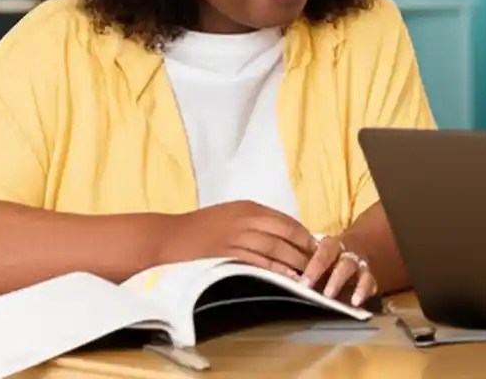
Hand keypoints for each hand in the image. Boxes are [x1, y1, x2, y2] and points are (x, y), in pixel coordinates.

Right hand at [157, 201, 317, 277]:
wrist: (165, 236)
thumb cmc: (195, 229)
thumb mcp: (228, 217)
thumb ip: (250, 222)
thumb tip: (275, 235)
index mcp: (248, 207)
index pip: (285, 219)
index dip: (303, 233)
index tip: (316, 245)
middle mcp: (246, 217)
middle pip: (286, 231)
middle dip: (305, 246)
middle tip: (320, 260)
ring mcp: (237, 234)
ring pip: (276, 246)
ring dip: (296, 260)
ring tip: (310, 272)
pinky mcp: (227, 251)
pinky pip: (259, 261)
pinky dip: (277, 269)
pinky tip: (290, 277)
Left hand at [299, 234, 377, 306]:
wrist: (355, 250)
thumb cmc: (325, 260)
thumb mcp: (315, 258)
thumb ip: (303, 269)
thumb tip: (286, 284)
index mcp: (331, 246)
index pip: (324, 252)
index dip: (315, 268)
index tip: (305, 285)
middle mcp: (347, 254)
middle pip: (344, 263)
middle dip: (336, 279)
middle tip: (327, 296)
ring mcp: (360, 265)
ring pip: (358, 273)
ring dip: (354, 286)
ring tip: (347, 302)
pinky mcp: (370, 278)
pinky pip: (370, 283)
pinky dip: (364, 292)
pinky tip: (357, 302)